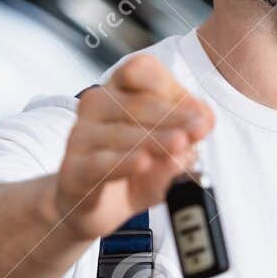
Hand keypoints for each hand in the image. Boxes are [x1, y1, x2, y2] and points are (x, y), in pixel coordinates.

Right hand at [49, 53, 213, 240]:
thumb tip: (204, 122)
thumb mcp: (170, 149)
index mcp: (120, 89)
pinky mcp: (73, 170)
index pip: (139, 70)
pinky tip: (143, 162)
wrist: (97, 207)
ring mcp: (81, 137)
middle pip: (136, 104)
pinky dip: (123, 162)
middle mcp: (96, 105)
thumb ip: (187, 133)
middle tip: (199, 129)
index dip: (168, 85)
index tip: (198, 110)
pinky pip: (99, 164)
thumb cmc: (135, 169)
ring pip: (121, 134)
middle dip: (172, 117)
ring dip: (155, 139)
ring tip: (180, 144)